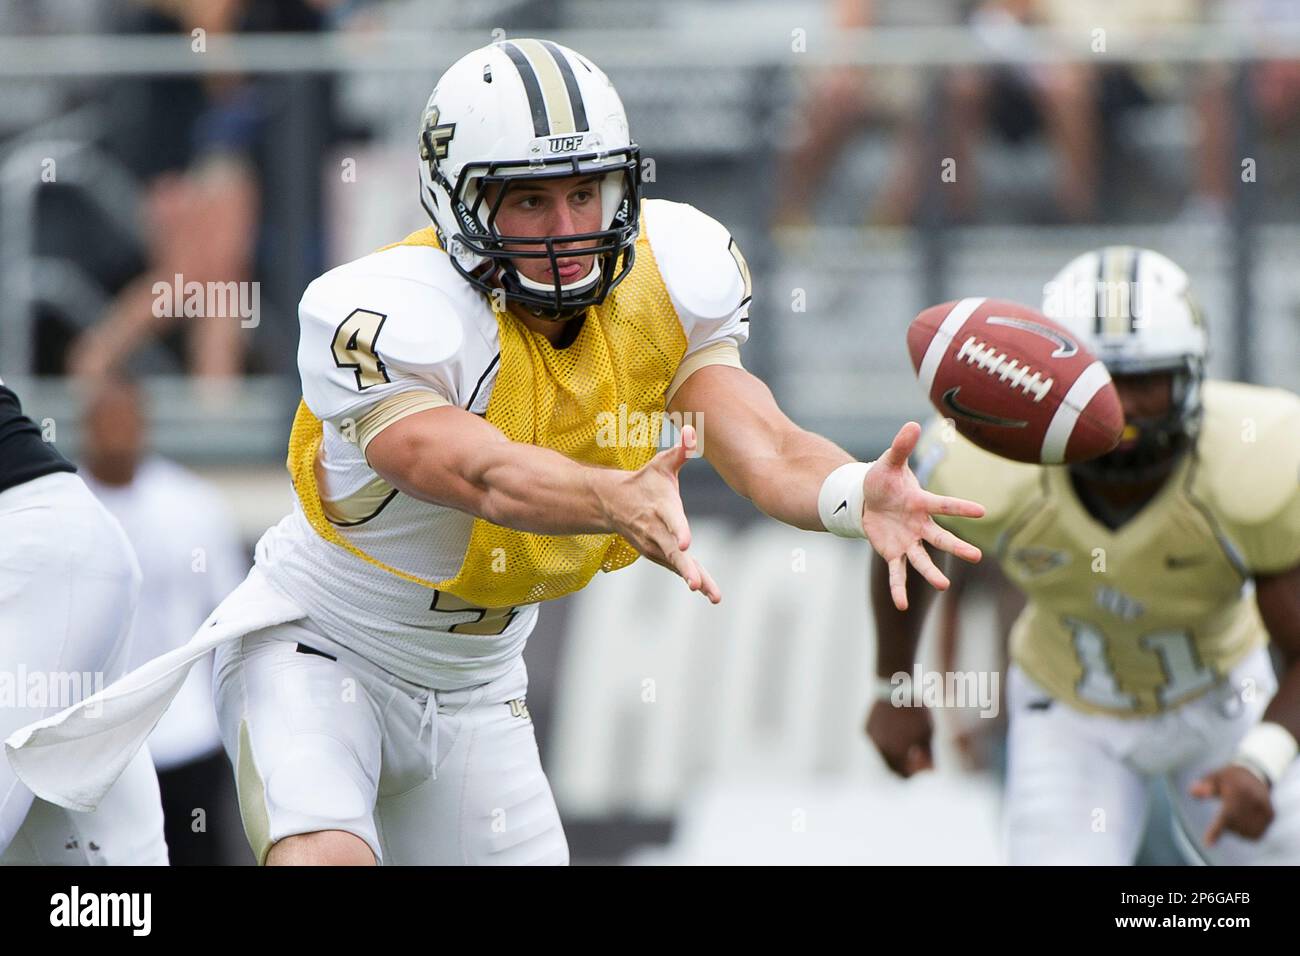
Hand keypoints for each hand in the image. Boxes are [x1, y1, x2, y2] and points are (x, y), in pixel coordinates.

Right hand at [599, 425, 720, 603]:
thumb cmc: (644, 482)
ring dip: (694, 579)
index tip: (687, 543)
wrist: (612, 504)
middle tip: (694, 584)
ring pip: (677, 565)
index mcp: (661, 508)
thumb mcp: (661, 465)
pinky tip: (710, 592)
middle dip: (685, 568)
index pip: (671, 521)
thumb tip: (693, 430)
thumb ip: (680, 451)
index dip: (679, 531)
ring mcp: (656, 546)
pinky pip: (678, 568)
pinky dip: (694, 579)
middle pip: (673, 552)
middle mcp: (657, 531)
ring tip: (713, 595)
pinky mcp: (659, 555)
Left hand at [862, 421, 984, 610]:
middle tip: (976, 558)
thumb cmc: (883, 479)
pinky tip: (900, 605)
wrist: (867, 498)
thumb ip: (901, 446)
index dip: (961, 507)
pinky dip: (898, 588)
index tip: (983, 510)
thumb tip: (910, 423)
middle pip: (941, 538)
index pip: (944, 505)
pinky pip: (897, 573)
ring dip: (932, 573)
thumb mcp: (889, 462)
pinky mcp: (892, 552)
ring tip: (942, 586)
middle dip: (957, 547)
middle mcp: (920, 525)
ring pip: (922, 560)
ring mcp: (907, 541)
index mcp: (921, 502)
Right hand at [865, 698, 933, 776]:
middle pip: (893, 768)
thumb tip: (930, 771)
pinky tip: (894, 727)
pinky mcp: (866, 730)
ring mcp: (872, 740)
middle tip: (917, 756)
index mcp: (898, 754)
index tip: (925, 764)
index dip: (916, 773)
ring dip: (895, 753)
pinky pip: (877, 742)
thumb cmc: (917, 710)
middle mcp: (882, 750)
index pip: (905, 776)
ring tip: (906, 734)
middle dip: (905, 766)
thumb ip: (928, 754)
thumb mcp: (929, 732)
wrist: (895, 686)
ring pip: (884, 755)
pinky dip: (886, 740)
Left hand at [1189, 765, 1274, 844]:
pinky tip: (1243, 819)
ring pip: (1245, 832)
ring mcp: (1265, 809)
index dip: (1216, 830)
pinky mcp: (1271, 815)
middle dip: (1225, 823)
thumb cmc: (1228, 777)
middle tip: (1226, 809)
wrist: (1254, 773)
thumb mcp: (1214, 776)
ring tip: (1235, 810)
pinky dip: (1245, 832)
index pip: (1226, 815)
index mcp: (1238, 790)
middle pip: (1234, 825)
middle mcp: (1254, 800)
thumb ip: (1204, 785)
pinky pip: (1255, 834)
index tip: (1207, 844)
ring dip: (1235, 828)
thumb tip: (1193, 792)